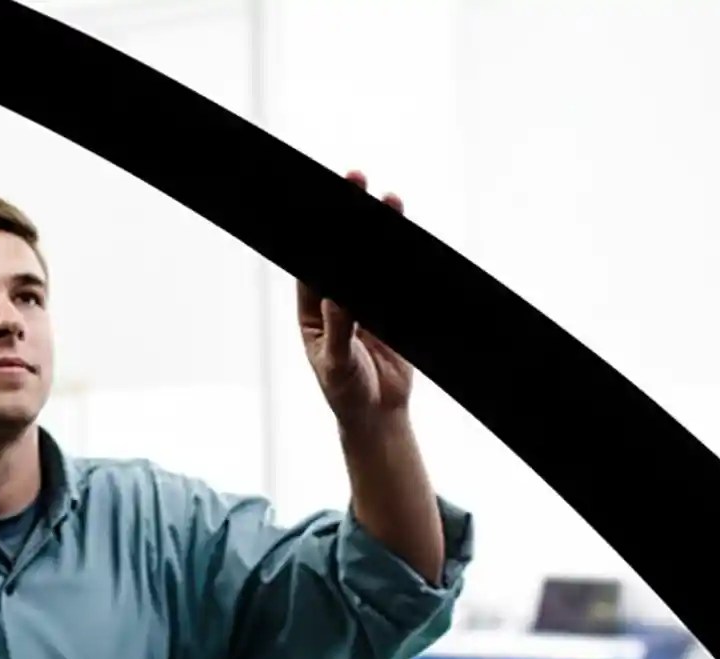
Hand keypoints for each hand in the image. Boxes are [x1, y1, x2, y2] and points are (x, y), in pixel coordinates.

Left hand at [298, 170, 413, 428]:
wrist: (379, 417)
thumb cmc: (346, 396)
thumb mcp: (337, 366)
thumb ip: (337, 333)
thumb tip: (334, 299)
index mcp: (312, 311)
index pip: (313, 264)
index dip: (317, 234)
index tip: (323, 203)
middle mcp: (336, 301)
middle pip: (342, 252)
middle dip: (348, 217)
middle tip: (353, 181)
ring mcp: (365, 304)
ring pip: (372, 260)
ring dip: (380, 230)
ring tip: (390, 200)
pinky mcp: (392, 311)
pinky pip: (398, 278)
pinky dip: (404, 255)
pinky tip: (408, 230)